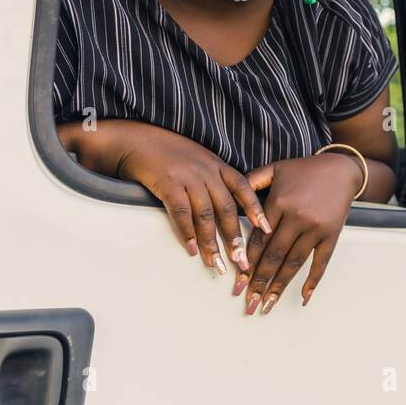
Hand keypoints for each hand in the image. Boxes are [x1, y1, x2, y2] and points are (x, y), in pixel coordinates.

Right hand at [61, 119, 271, 272]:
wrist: (138, 140)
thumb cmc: (170, 154)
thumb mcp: (200, 161)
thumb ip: (215, 181)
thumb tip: (226, 211)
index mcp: (218, 166)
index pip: (244, 188)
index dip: (256, 209)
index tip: (267, 230)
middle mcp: (207, 172)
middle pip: (227, 208)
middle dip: (235, 237)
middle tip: (241, 262)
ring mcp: (188, 177)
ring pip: (206, 215)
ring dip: (212, 243)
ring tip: (216, 263)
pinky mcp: (168, 183)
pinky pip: (181, 212)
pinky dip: (187, 233)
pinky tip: (192, 249)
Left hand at [236, 153, 363, 313]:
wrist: (342, 168)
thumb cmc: (305, 169)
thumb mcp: (275, 169)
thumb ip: (250, 181)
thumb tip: (228, 195)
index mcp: (279, 202)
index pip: (258, 240)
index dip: (246, 263)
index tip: (237, 282)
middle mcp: (297, 217)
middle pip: (274, 256)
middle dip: (259, 282)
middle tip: (249, 303)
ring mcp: (316, 227)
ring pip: (294, 262)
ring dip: (279, 286)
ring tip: (268, 305)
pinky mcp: (332, 234)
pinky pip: (322, 261)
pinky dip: (313, 280)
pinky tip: (303, 297)